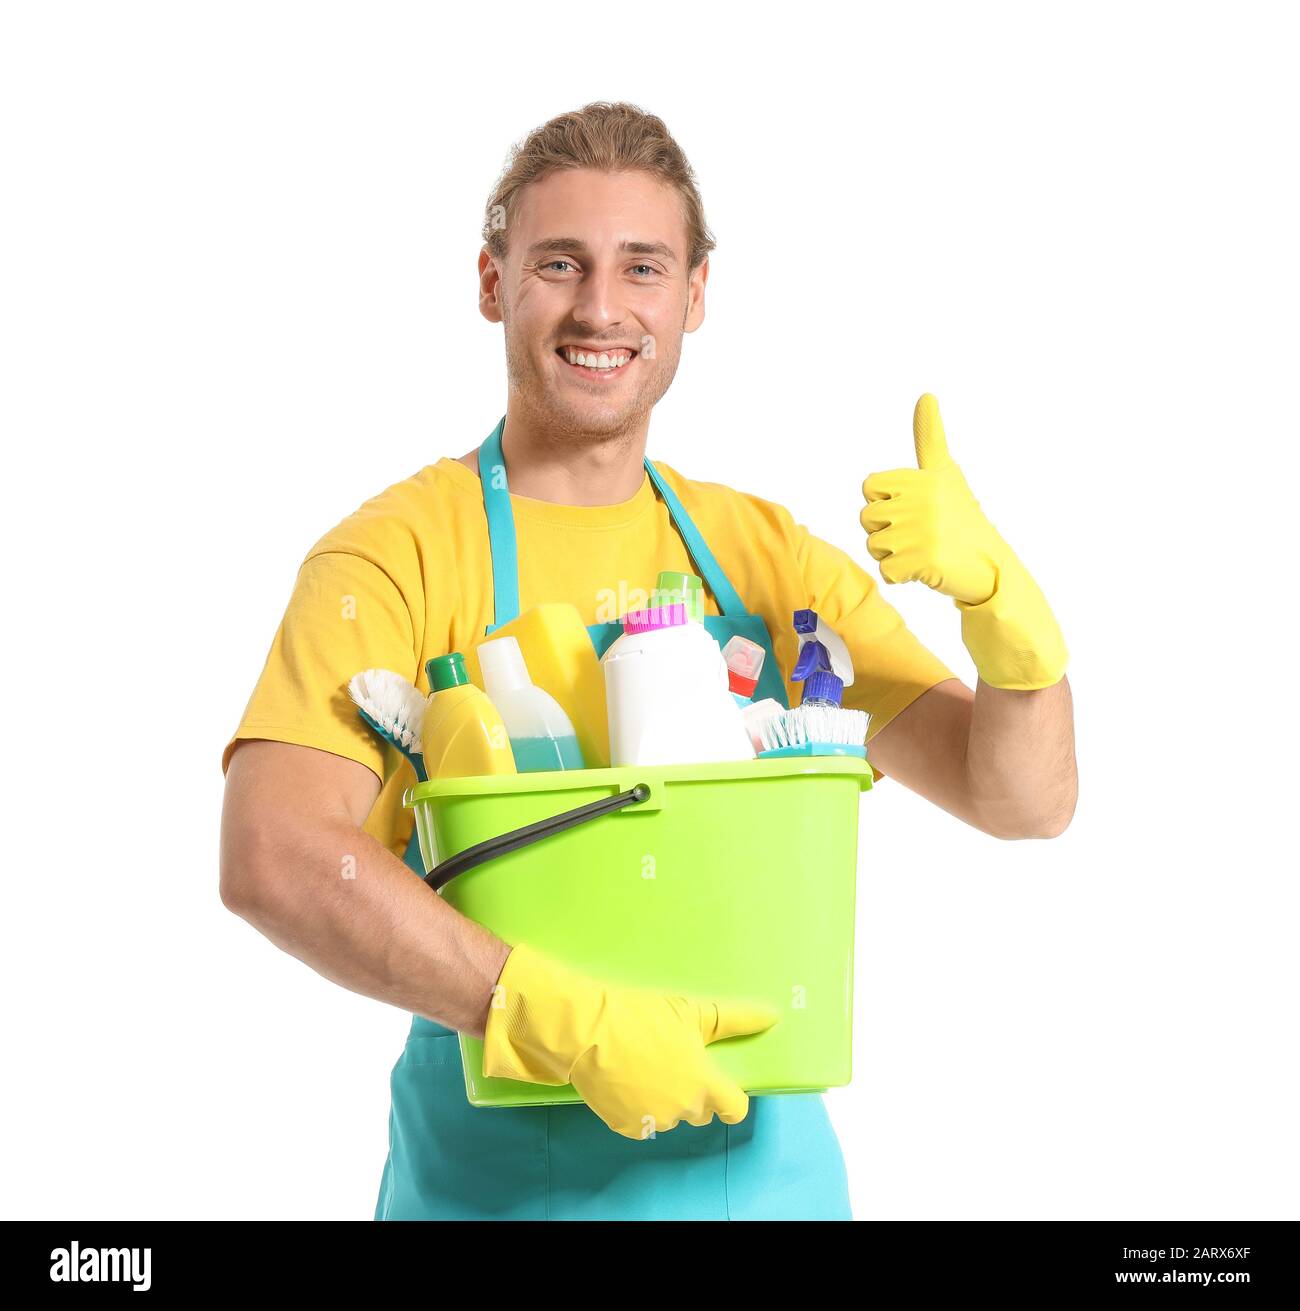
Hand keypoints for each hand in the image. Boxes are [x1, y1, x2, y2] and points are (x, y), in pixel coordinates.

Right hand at [483, 943, 778, 1139]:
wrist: (586, 1032)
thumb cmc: (641, 1017)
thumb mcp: (691, 1011)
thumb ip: (734, 1018)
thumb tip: (773, 1015)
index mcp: (704, 1084)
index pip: (735, 1107)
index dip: (731, 1096)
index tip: (720, 1081)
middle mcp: (683, 1110)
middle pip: (700, 1111)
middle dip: (693, 1092)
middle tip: (674, 1061)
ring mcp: (652, 1122)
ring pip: (669, 1116)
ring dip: (663, 1099)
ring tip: (643, 1066)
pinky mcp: (625, 1126)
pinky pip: (641, 1121)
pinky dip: (636, 1106)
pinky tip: (624, 1079)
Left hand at [859, 393, 1068, 689]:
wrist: (989, 565)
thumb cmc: (960, 516)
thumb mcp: (945, 473)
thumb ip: (930, 437)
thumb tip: (926, 394)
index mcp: (923, 478)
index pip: (869, 486)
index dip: (883, 502)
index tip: (910, 508)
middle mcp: (922, 501)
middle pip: (866, 518)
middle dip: (885, 531)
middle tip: (917, 534)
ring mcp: (922, 532)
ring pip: (873, 545)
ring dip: (892, 554)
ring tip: (922, 550)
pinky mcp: (923, 561)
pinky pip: (885, 571)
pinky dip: (900, 575)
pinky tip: (924, 568)